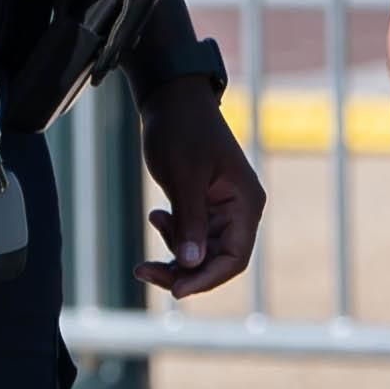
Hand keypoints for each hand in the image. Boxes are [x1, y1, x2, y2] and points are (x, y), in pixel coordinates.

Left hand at [142, 86, 264, 296]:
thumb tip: (192, 265)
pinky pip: (190, 236)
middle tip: (144, 271)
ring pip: (200, 252)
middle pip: (216, 261)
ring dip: (174, 255)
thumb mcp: (184, 176)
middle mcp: (238, 210)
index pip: (234, 258)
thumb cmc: (181, 130)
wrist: (171, 98)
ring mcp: (220, 209)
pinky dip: (172, 237)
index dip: (207, 278)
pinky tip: (157, 217)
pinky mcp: (202, 205)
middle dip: (183, 271)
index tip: (176, 290)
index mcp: (246, 203)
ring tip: (149, 237)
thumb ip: (190, 221)